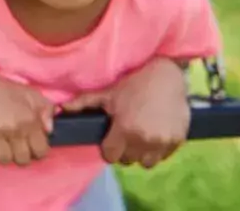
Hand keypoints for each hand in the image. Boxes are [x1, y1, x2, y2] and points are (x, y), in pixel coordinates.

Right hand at [0, 64, 54, 165]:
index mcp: (29, 118)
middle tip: (13, 145)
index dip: (36, 151)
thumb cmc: (3, 89)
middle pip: (22, 160)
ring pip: (3, 159)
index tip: (30, 146)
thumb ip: (46, 110)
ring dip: (2, 153)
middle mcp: (12, 127)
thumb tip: (49, 130)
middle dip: (19, 154)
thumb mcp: (30, 94)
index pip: (40, 151)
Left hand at [61, 57, 189, 168]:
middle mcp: (144, 140)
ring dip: (141, 154)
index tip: (112, 138)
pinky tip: (155, 134)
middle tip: (126, 135)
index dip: (109, 148)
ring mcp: (163, 142)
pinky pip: (163, 156)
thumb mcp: (108, 93)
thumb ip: (84, 103)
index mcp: (125, 130)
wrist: (167, 76)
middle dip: (125, 150)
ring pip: (146, 162)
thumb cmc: (135, 83)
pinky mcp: (178, 141)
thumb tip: (61, 109)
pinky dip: (158, 150)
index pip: (111, 156)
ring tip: (140, 137)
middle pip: (128, 160)